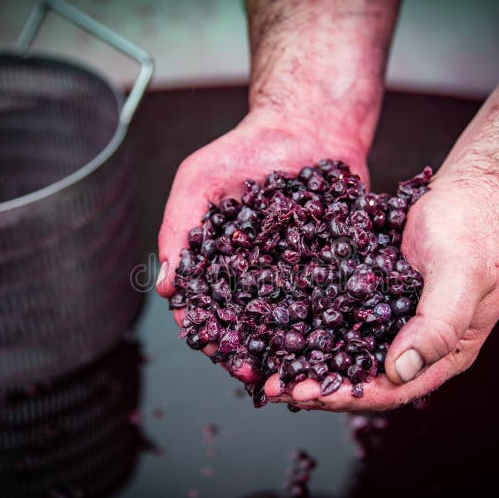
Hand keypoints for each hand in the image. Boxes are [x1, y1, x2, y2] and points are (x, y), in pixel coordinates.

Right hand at [156, 109, 367, 355]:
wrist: (308, 124)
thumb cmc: (245, 148)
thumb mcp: (198, 181)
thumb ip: (178, 228)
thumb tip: (166, 285)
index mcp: (219, 260)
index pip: (205, 303)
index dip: (204, 329)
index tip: (209, 347)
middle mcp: (255, 272)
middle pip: (247, 322)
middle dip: (247, 350)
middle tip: (253, 372)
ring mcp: (295, 271)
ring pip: (288, 318)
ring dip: (286, 347)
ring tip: (289, 369)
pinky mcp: (332, 264)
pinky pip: (330, 296)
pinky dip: (329, 320)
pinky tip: (330, 341)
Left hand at [266, 173, 498, 410]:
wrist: (468, 193)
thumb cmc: (473, 232)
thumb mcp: (462, 277)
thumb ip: (437, 326)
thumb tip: (398, 371)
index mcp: (444, 352)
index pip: (393, 390)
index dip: (347, 397)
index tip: (306, 395)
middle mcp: (416, 344)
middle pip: (364, 378)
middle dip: (318, 386)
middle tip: (272, 386)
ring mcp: (393, 320)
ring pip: (348, 353)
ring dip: (310, 362)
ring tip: (269, 368)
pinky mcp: (374, 296)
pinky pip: (341, 319)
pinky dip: (313, 328)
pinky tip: (283, 327)